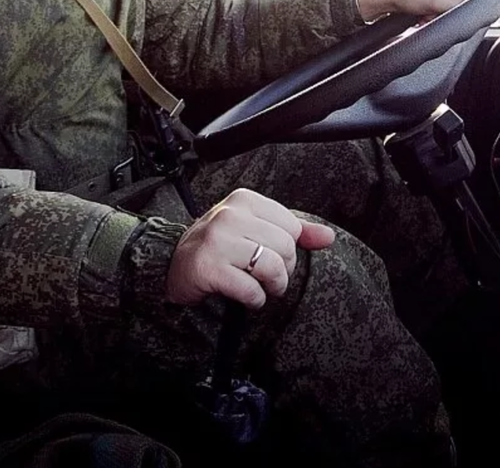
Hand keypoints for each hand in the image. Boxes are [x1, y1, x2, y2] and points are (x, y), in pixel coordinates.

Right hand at [165, 189, 335, 308]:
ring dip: (272, 286)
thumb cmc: (218, 247)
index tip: (274, 257)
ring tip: (263, 289)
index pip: (292, 226)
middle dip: (283, 270)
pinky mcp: (208, 267)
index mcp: (244, 200)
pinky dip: (255, 299)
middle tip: (269, 278)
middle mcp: (230, 215)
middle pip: (285, 247)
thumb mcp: (254, 230)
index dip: (289, 249)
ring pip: (271, 266)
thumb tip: (328, 236)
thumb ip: (294, 230)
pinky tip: (247, 297)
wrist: (171, 265)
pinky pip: (250, 289)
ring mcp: (217, 240)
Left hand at [355, 0, 469, 22]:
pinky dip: (431, 13)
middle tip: (438, 12)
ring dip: (438, 13)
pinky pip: (437, 6)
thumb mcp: (437, 3)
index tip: (471, 4)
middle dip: (450, 8)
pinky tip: (421, 17)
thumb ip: (457, 7)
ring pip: (448, 3)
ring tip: (426, 15)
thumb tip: (472, 10)